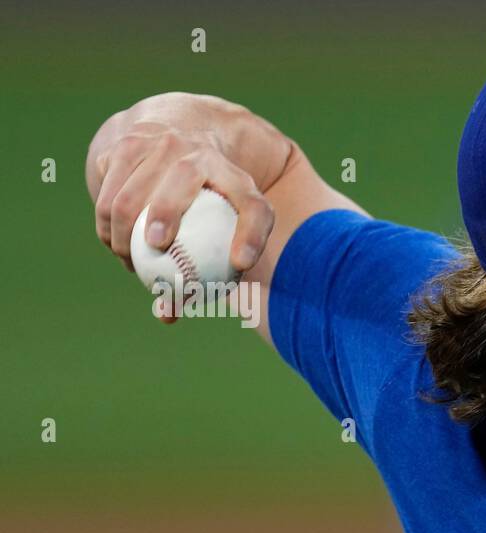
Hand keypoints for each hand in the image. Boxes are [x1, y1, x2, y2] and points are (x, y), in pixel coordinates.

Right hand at [86, 94, 278, 320]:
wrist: (181, 144)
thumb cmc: (207, 209)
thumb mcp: (220, 235)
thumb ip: (200, 276)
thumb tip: (165, 314)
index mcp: (238, 180)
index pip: (255, 208)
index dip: (253, 235)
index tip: (241, 264)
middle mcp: (200, 154)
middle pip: (183, 179)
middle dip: (167, 210)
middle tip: (156, 245)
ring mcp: (161, 143)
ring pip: (133, 191)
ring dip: (124, 230)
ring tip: (129, 259)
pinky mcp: (126, 143)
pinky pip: (108, 189)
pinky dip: (107, 222)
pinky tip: (114, 242)